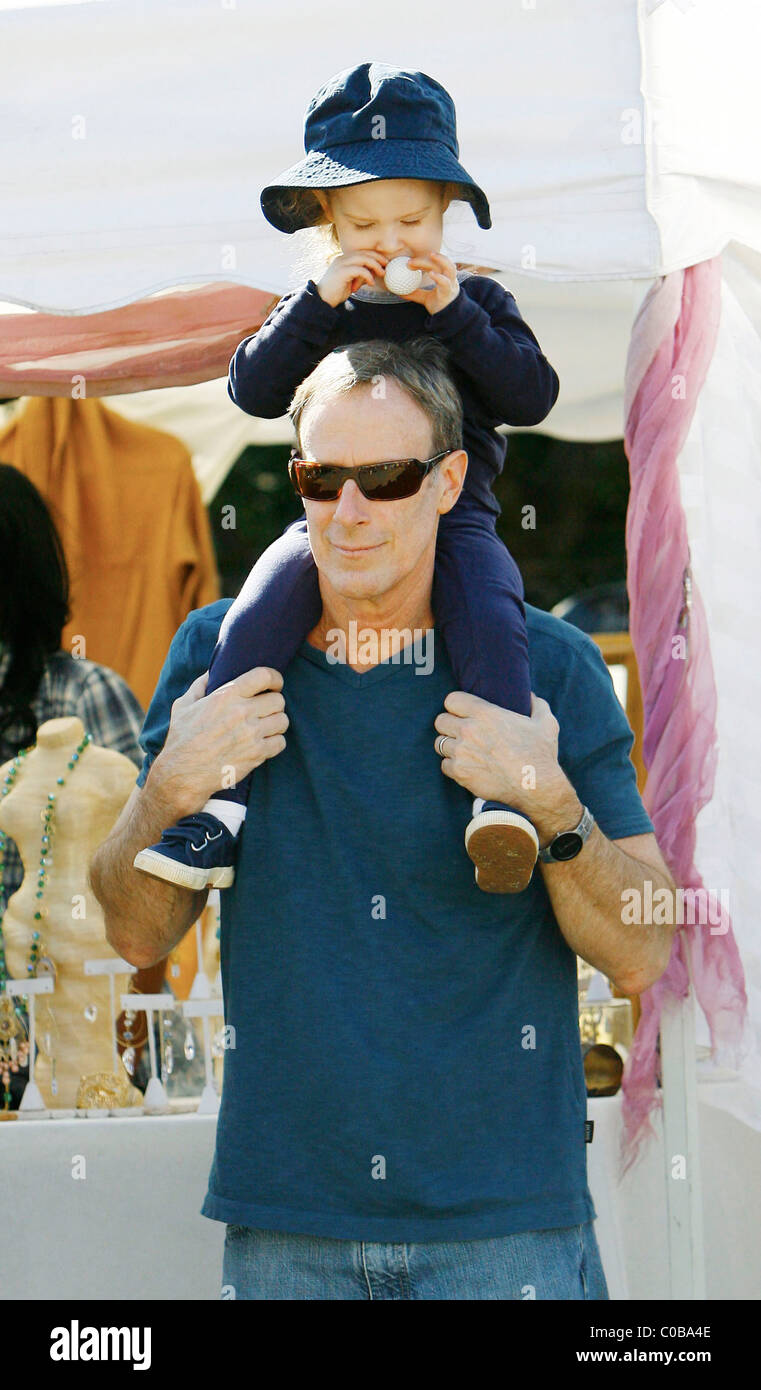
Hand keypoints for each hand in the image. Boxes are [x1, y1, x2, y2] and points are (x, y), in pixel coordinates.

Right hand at [148, 667, 288, 816]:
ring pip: (282, 721)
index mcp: (226, 695)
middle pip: (278, 700)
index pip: (264, 676)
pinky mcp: (256, 754)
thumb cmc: (181, 738)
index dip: (275, 678)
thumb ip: (200, 685)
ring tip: (266, 727)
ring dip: (276, 723)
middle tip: (266, 710)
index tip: (274, 684)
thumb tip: (212, 671)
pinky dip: (275, 743)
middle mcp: (242, 712)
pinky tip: (264, 743)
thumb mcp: (184, 705)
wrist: (182, 773)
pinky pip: (280, 742)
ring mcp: (251, 734)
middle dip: (274, 704)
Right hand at [316, 251, 388, 306]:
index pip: (362, 252)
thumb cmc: (336, 292)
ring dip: (375, 265)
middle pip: (364, 252)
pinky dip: (368, 275)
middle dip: (378, 258)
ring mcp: (341, 264)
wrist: (322, 300)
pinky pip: (359, 270)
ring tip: (382, 273)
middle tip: (387, 265)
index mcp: (344, 259)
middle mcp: (342, 258)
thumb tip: (373, 274)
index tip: (384, 262)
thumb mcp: (351, 282)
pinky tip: (371, 283)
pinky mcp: (342, 272)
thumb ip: (361, 276)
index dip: (375, 255)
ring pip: (363, 258)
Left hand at [400, 252, 459, 313]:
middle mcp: (450, 279)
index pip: (435, 265)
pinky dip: (439, 277)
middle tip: (410, 261)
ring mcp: (451, 285)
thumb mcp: (425, 298)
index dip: (423, 261)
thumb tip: (400, 291)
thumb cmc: (439, 307)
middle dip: (427, 260)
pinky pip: (446, 283)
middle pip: (440, 263)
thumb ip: (415, 293)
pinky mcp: (449, 293)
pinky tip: (431, 273)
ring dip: (441, 260)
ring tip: (431, 255)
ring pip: (449, 268)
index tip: (409, 262)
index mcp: (445, 277)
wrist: (448, 319)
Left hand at [433, 692, 576, 833]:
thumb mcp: (545, 723)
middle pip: (440, 721)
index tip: (462, 712)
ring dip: (450, 746)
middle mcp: (468, 730)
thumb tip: (530, 696)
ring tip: (463, 750)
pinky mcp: (459, 772)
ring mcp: (461, 752)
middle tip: (460, 732)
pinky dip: (452, 766)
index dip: (456, 705)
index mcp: (485, 713)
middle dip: (449, 725)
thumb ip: (536, 704)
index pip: (452, 700)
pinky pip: (444, 765)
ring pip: (440, 743)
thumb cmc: (541, 755)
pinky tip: (466, 766)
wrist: (536, 788)